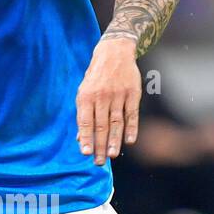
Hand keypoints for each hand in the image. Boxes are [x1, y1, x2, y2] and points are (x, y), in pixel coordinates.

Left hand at [76, 36, 142, 164]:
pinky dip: (131, 128)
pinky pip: (132, 114)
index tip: (86, 153)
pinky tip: (129, 141)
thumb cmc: (96, 76)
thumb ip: (83, 115)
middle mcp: (101, 96)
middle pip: (101, 125)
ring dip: (114, 140)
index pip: (85, 122)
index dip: (86, 138)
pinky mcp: (132, 93)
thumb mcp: (84, 92)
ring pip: (116, 122)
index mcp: (86, 97)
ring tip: (111, 155)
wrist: (114, 52)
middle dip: (99, 145)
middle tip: (99, 162)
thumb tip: (80, 139)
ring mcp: (118, 95)